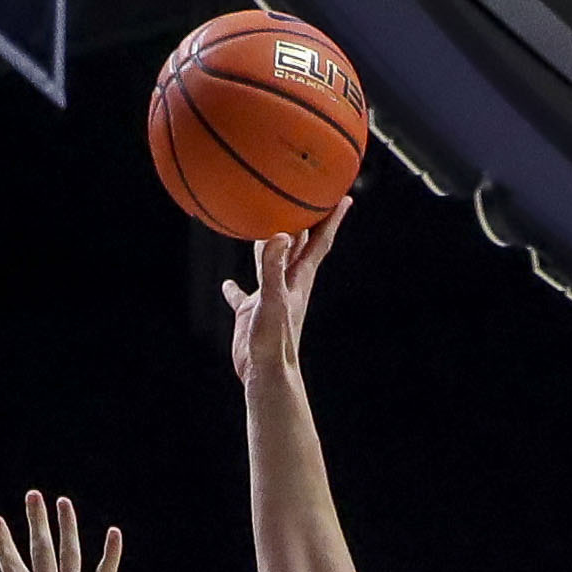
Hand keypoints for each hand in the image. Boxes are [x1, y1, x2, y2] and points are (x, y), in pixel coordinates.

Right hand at [222, 203, 348, 385]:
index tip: (344, 197)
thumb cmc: (275, 340)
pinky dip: (236, 289)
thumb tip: (279, 235)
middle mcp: (287, 283)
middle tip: (310, 198)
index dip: (331, 219)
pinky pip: (243, 296)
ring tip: (266, 224)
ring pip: (271, 262)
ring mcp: (270, 297)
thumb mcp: (273, 299)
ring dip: (271, 244)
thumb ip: (273, 267)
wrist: (266, 374)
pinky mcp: (252, 313)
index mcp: (298, 278)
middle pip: (299, 244)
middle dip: (305, 221)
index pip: (318, 241)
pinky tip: (227, 284)